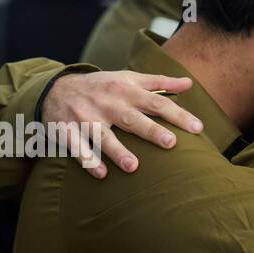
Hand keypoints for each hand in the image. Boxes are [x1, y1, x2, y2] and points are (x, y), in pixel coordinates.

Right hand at [44, 70, 203, 178]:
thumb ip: (159, 82)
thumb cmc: (102, 87)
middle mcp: (107, 103)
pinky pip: (77, 148)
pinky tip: (101, 174)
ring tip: (132, 166)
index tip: (197, 128)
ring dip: (116, 150)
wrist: (56, 88)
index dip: (177, 114)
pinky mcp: (67, 130)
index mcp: (125, 91)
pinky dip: (88, 160)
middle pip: (131, 118)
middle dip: (150, 130)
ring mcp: (86, 117)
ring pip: (102, 135)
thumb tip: (189, 84)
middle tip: (170, 143)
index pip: (156, 102)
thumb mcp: (128, 79)